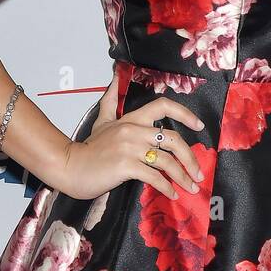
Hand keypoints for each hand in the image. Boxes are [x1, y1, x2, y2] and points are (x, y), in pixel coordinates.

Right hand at [58, 79, 206, 200]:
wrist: (70, 166)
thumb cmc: (89, 148)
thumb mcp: (102, 120)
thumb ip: (111, 100)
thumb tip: (115, 77)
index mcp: (131, 119)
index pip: (163, 105)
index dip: (185, 114)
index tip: (199, 126)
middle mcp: (133, 130)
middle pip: (174, 140)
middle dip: (191, 158)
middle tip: (198, 173)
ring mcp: (129, 148)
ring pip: (167, 161)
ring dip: (183, 177)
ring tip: (190, 188)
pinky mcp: (125, 166)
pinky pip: (154, 177)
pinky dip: (166, 187)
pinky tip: (172, 194)